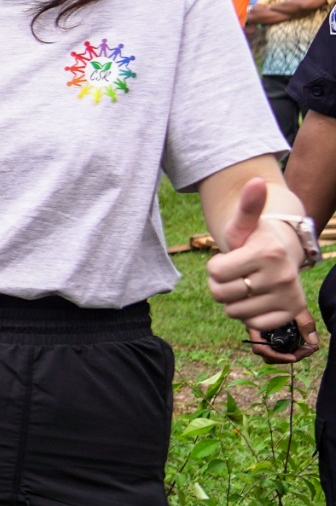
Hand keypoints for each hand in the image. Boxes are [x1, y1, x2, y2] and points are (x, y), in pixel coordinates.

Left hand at [205, 177, 317, 360]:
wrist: (280, 259)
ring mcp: (288, 296)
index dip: (216, 267)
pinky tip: (257, 300)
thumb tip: (256, 180)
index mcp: (268, 251)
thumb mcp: (243, 226)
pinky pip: (252, 324)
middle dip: (220, 285)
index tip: (231, 260)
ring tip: (247, 286)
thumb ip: (247, 206)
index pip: (214, 272)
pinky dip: (249, 315)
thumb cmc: (252, 242)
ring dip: (233, 301)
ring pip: (233, 311)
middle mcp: (282, 274)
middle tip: (237, 275)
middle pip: (220, 294)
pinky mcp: (290, 313)